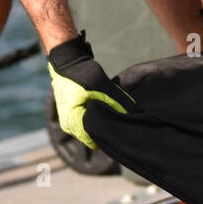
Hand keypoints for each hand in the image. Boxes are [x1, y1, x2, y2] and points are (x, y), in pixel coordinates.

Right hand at [47, 31, 134, 149]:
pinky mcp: (70, 117)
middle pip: (92, 137)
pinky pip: (85, 125)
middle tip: (120, 122)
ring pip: (89, 132)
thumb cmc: (83, 73)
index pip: (94, 140)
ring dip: (101, 125)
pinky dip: (95, 120)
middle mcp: (68, 126)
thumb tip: (134, 113)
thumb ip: (118, 101)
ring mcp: (67, 122)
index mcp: (73, 121)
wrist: (68, 63)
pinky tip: (105, 113)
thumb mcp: (103, 86)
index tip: (120, 128)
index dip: (109, 136)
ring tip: (113, 116)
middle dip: (106, 131)